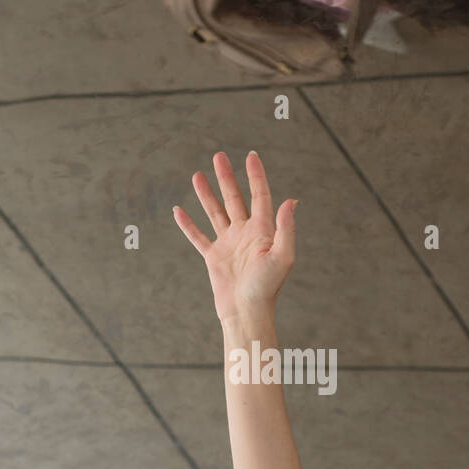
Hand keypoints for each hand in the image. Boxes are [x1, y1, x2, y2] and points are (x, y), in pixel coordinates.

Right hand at [173, 151, 297, 321]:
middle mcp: (245, 234)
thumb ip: (286, 228)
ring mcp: (228, 244)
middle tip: (218, 156)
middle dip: (226, 177)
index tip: (251, 156)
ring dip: (206, 194)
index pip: (260, 196)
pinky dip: (188, 225)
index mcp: (262, 230)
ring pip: (215, 212)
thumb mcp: (283, 256)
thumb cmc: (267, 287)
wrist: (247, 312)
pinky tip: (178, 211)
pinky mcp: (214, 257)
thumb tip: (291, 200)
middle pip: (235, 198)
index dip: (256, 176)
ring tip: (197, 175)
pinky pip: (198, 237)